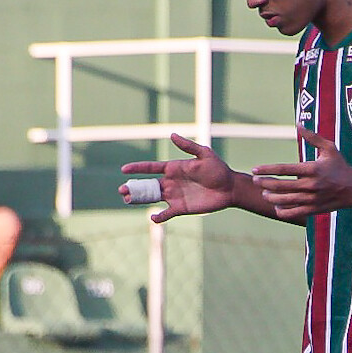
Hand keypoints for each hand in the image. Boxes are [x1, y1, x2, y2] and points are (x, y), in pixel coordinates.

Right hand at [120, 134, 241, 222]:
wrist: (229, 188)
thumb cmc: (218, 169)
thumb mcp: (204, 154)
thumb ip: (188, 146)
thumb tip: (172, 134)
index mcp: (173, 168)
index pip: (151, 168)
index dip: (137, 168)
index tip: (124, 170)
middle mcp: (171, 182)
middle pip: (147, 184)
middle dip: (134, 186)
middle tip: (122, 190)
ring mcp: (175, 195)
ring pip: (152, 197)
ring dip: (140, 199)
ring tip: (128, 200)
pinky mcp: (181, 208)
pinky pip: (166, 213)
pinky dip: (159, 216)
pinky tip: (153, 218)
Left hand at [250, 127, 351, 218]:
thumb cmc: (340, 166)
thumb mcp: (329, 148)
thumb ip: (313, 137)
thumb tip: (298, 124)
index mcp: (312, 169)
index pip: (284, 169)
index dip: (267, 169)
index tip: (255, 170)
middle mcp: (311, 185)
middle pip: (281, 186)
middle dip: (265, 183)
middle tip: (255, 181)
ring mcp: (312, 199)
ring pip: (285, 201)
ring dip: (271, 197)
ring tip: (264, 193)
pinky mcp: (314, 209)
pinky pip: (294, 213)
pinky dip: (283, 211)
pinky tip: (276, 207)